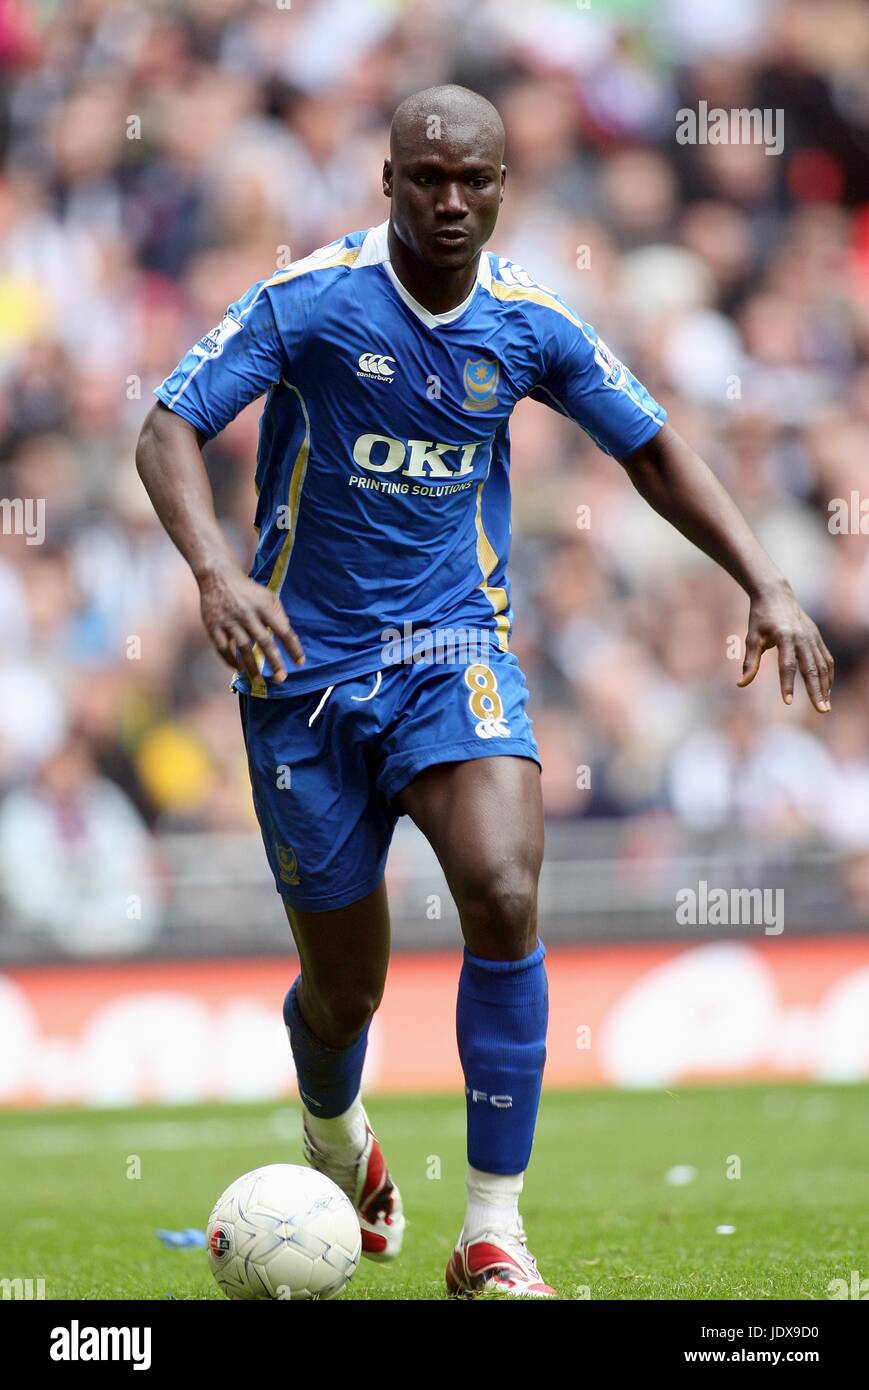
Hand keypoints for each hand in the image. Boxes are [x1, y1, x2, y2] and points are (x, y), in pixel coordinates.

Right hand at [198, 564, 303, 682]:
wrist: (218, 577)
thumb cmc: (248, 591)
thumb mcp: (268, 596)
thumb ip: (279, 615)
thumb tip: (289, 638)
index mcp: (264, 606)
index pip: (283, 630)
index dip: (293, 648)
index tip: (300, 663)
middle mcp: (247, 614)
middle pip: (264, 642)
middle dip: (274, 662)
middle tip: (282, 678)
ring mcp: (229, 621)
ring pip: (243, 648)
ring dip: (252, 667)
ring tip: (259, 681)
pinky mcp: (213, 626)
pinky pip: (223, 648)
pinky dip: (231, 660)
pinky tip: (238, 669)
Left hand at [737, 584, 832, 712]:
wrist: (776, 594)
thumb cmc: (760, 617)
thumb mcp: (752, 638)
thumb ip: (750, 662)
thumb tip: (741, 684)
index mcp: (784, 636)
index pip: (787, 664)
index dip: (787, 684)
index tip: (787, 702)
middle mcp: (802, 637)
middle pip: (811, 668)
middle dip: (817, 691)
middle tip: (821, 711)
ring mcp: (813, 637)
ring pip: (822, 665)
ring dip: (825, 687)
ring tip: (825, 707)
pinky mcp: (817, 637)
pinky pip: (826, 659)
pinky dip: (827, 676)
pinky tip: (826, 691)